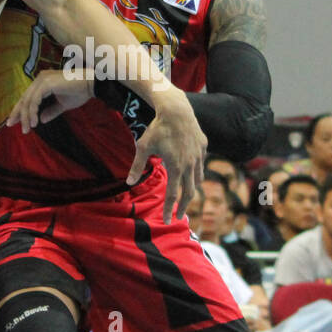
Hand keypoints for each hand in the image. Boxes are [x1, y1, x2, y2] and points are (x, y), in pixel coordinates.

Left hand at [6, 69, 94, 131]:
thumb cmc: (80, 92)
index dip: (20, 109)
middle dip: (18, 113)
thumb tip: (42, 120)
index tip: (14, 121)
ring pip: (27, 101)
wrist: (91, 85)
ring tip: (27, 129)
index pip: (27, 96)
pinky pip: (34, 101)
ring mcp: (42, 80)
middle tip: (12, 125)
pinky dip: (32, 112)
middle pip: (24, 98)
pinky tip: (34, 122)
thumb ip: (51, 111)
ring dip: (25, 116)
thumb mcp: (63, 105)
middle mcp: (40, 78)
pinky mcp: (46, 84)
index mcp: (43, 82)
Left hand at [128, 87, 205, 222]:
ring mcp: (199, 155)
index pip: (173, 195)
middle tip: (180, 216)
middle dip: (184, 206)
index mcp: (176, 168)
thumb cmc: (157, 129)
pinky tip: (192, 171)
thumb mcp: (143, 148)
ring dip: (192, 189)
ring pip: (198, 178)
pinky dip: (197, 171)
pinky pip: (202, 163)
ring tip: (186, 195)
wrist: (176, 110)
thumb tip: (127, 183)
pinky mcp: (203, 146)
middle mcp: (190, 164)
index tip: (168, 221)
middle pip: (189, 192)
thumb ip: (137, 167)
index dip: (170, 210)